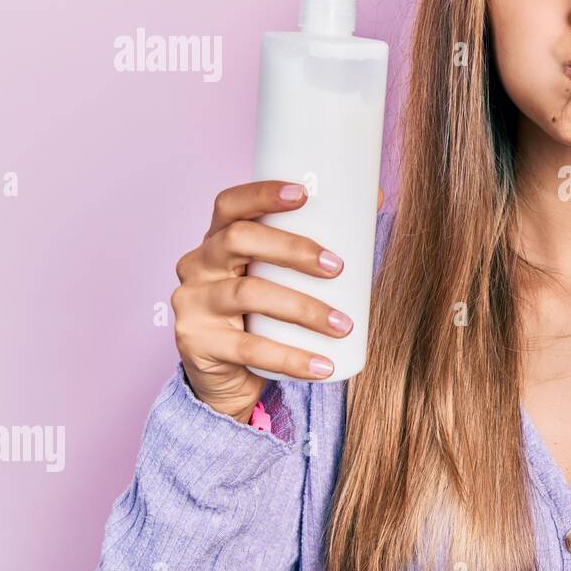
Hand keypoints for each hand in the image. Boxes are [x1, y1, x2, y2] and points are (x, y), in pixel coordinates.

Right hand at [170, 181, 383, 421]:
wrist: (228, 376)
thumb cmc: (264, 313)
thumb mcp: (283, 275)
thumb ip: (319, 241)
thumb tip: (377, 198)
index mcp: (218, 238)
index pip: (230, 204)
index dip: (262, 194)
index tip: (304, 195)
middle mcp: (197, 264)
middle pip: (239, 240)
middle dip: (294, 249)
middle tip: (339, 267)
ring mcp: (192, 303)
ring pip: (248, 294)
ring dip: (303, 308)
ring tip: (342, 325)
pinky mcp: (196, 343)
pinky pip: (247, 349)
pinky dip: (291, 358)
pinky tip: (322, 365)